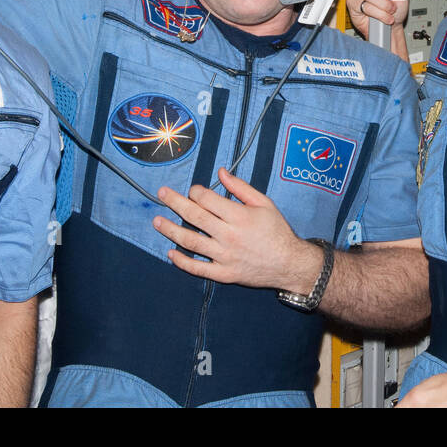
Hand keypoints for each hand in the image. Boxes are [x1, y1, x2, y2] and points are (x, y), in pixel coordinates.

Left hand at [153, 168, 321, 292]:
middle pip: (194, 217)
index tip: (193, 190)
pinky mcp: (224, 274)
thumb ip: (241, 188)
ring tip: (157, 222)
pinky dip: (182, 262)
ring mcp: (224, 256)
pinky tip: (171, 253)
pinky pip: (198, 269)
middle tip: (161, 194)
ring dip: (171, 230)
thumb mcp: (264, 203)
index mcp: (239, 216)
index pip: (207, 200)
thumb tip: (220, 172)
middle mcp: (228, 236)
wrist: (289, 264)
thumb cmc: (277, 231)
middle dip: (175, 203)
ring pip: (191, 242)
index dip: (196, 192)